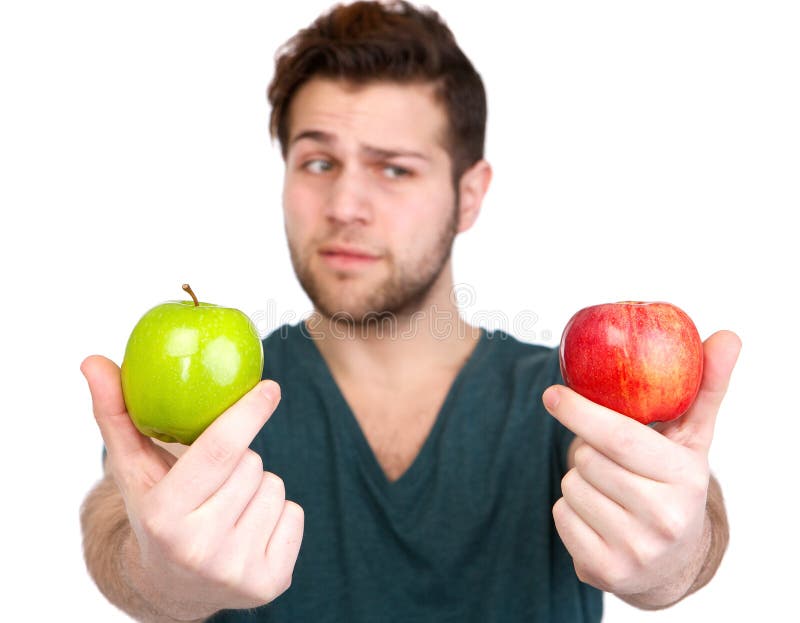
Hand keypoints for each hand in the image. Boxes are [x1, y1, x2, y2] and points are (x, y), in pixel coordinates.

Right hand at [81, 355, 303, 619]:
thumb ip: (116, 414)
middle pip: (252, 464)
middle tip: (215, 481)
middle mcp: (200, 550)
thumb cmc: (156, 510)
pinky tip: (246, 530)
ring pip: (275, 487)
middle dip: (241, 458)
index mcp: (164, 518)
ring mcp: (238, 571)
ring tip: (226, 508)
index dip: (247, 413)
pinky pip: (295, 514)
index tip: (270, 386)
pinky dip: (278, 514)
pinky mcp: (271, 583)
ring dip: (258, 486)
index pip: (220, 451)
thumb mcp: (132, 469)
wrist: (173, 586)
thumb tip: (93, 361)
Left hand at [542, 330, 740, 602]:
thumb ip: (706, 387)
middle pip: (587, 460)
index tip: (552, 393)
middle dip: (585, 448)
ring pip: (570, 487)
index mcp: (685, 478)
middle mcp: (664, 518)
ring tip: (608, 488)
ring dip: (578, 479)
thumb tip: (726, 336)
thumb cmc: (674, 483)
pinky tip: (598, 515)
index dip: (581, 412)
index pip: (620, 437)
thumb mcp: (693, 438)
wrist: (672, 559)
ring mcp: (635, 550)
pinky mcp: (606, 572)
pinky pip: (560, 516)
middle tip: (604, 455)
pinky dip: (569, 509)